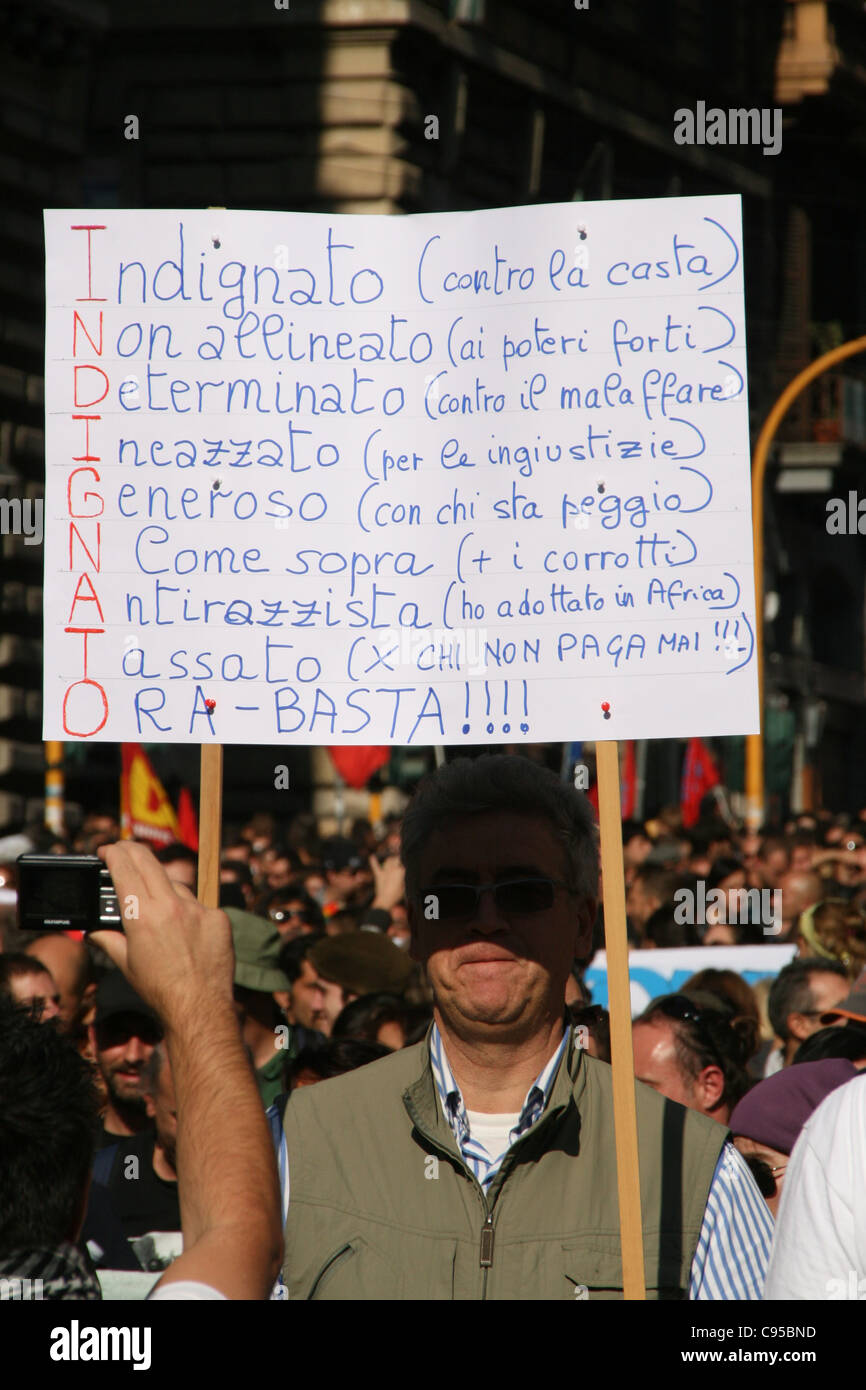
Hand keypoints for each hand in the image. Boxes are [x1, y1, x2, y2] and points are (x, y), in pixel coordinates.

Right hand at [91, 841, 234, 1025]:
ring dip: (163, 890)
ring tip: (161, 916)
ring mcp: (197, 909)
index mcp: (142, 916)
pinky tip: (187, 934)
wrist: (199, 1007)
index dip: (112, 852)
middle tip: (124, 851)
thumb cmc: (160, 989)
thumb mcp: (126, 964)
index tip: (106, 850)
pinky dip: (190, 913)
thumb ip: (108, 940)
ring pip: (176, 885)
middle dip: (132, 850)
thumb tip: (93, 931)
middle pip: (148, 860)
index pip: (124, 867)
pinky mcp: (218, 916)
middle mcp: (170, 905)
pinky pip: (199, 905)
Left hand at [369, 853, 404, 910]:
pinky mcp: (378, 875)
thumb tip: (405, 871)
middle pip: (396, 859)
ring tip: (393, 861)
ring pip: (388, 861)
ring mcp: (384, 871)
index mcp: (400, 871)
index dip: (406, 861)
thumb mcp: (405, 886)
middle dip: (399, 859)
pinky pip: (375, 866)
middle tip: (401, 862)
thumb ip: (405, 877)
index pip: (404, 862)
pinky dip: (373, 861)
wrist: (385, 901)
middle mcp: (392, 869)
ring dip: (391, 860)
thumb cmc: (396, 895)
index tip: (407, 862)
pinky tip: (372, 857)